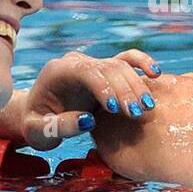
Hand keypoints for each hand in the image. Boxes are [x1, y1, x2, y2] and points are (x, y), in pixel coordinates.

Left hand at [21, 50, 161, 149]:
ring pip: (121, 65)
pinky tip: (156, 73)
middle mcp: (77, 62)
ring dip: (136, 85)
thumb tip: (88, 119)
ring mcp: (93, 64)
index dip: (103, 87)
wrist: (38, 115)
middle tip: (136, 114)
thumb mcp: (38, 131)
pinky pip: (126, 60)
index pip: (86, 71)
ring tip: (147, 108)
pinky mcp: (105, 71)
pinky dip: (142, 63)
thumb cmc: (36, 124)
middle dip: (124, 90)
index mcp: (57, 70)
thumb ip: (59, 127)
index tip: (114, 108)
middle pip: (107, 67)